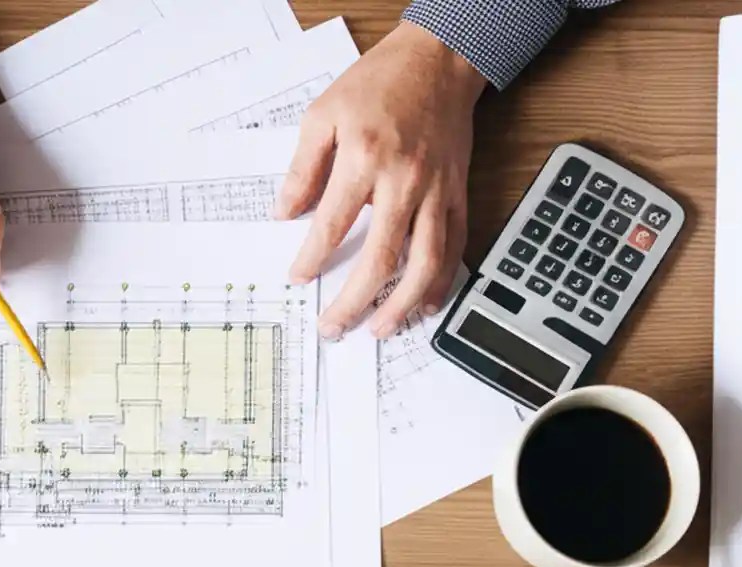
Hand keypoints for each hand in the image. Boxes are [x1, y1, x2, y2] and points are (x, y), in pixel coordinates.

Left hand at [275, 22, 487, 339]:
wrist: (437, 62)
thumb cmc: (378, 85)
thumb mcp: (322, 114)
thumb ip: (302, 168)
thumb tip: (284, 213)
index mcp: (364, 159)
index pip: (333, 224)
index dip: (313, 258)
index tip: (299, 279)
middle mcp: (404, 181)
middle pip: (381, 257)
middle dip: (355, 300)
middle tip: (334, 326)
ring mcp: (436, 191)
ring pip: (425, 262)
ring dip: (402, 304)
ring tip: (380, 328)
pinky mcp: (457, 193)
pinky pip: (455, 246)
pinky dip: (441, 280)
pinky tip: (424, 303)